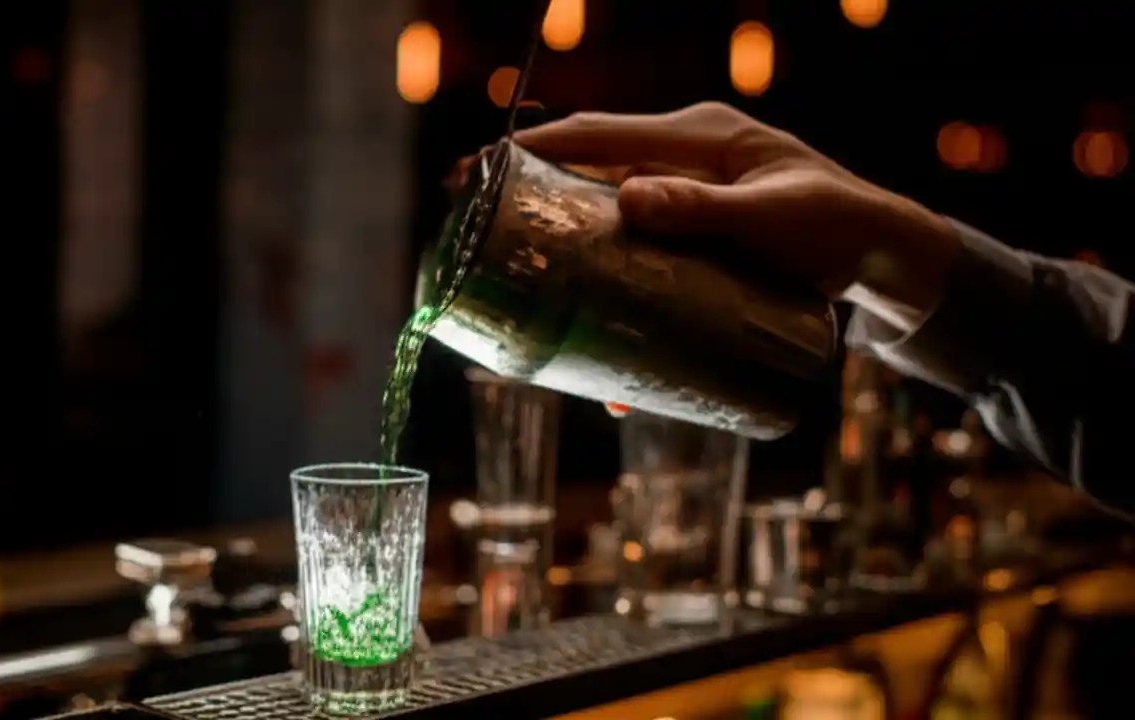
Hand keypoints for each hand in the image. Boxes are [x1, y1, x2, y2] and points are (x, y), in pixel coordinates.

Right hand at [513, 102, 961, 332]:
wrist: (883, 258)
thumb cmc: (838, 226)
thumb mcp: (774, 218)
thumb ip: (706, 210)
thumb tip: (629, 200)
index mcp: (699, 137)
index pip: (600, 135)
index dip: (535, 149)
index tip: (477, 171)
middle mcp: (684, 163)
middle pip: (592, 178)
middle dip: (538, 205)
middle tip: (483, 237)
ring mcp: (688, 202)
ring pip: (610, 225)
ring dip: (574, 260)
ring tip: (534, 303)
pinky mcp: (695, 240)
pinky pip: (641, 259)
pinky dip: (619, 296)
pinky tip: (614, 363)